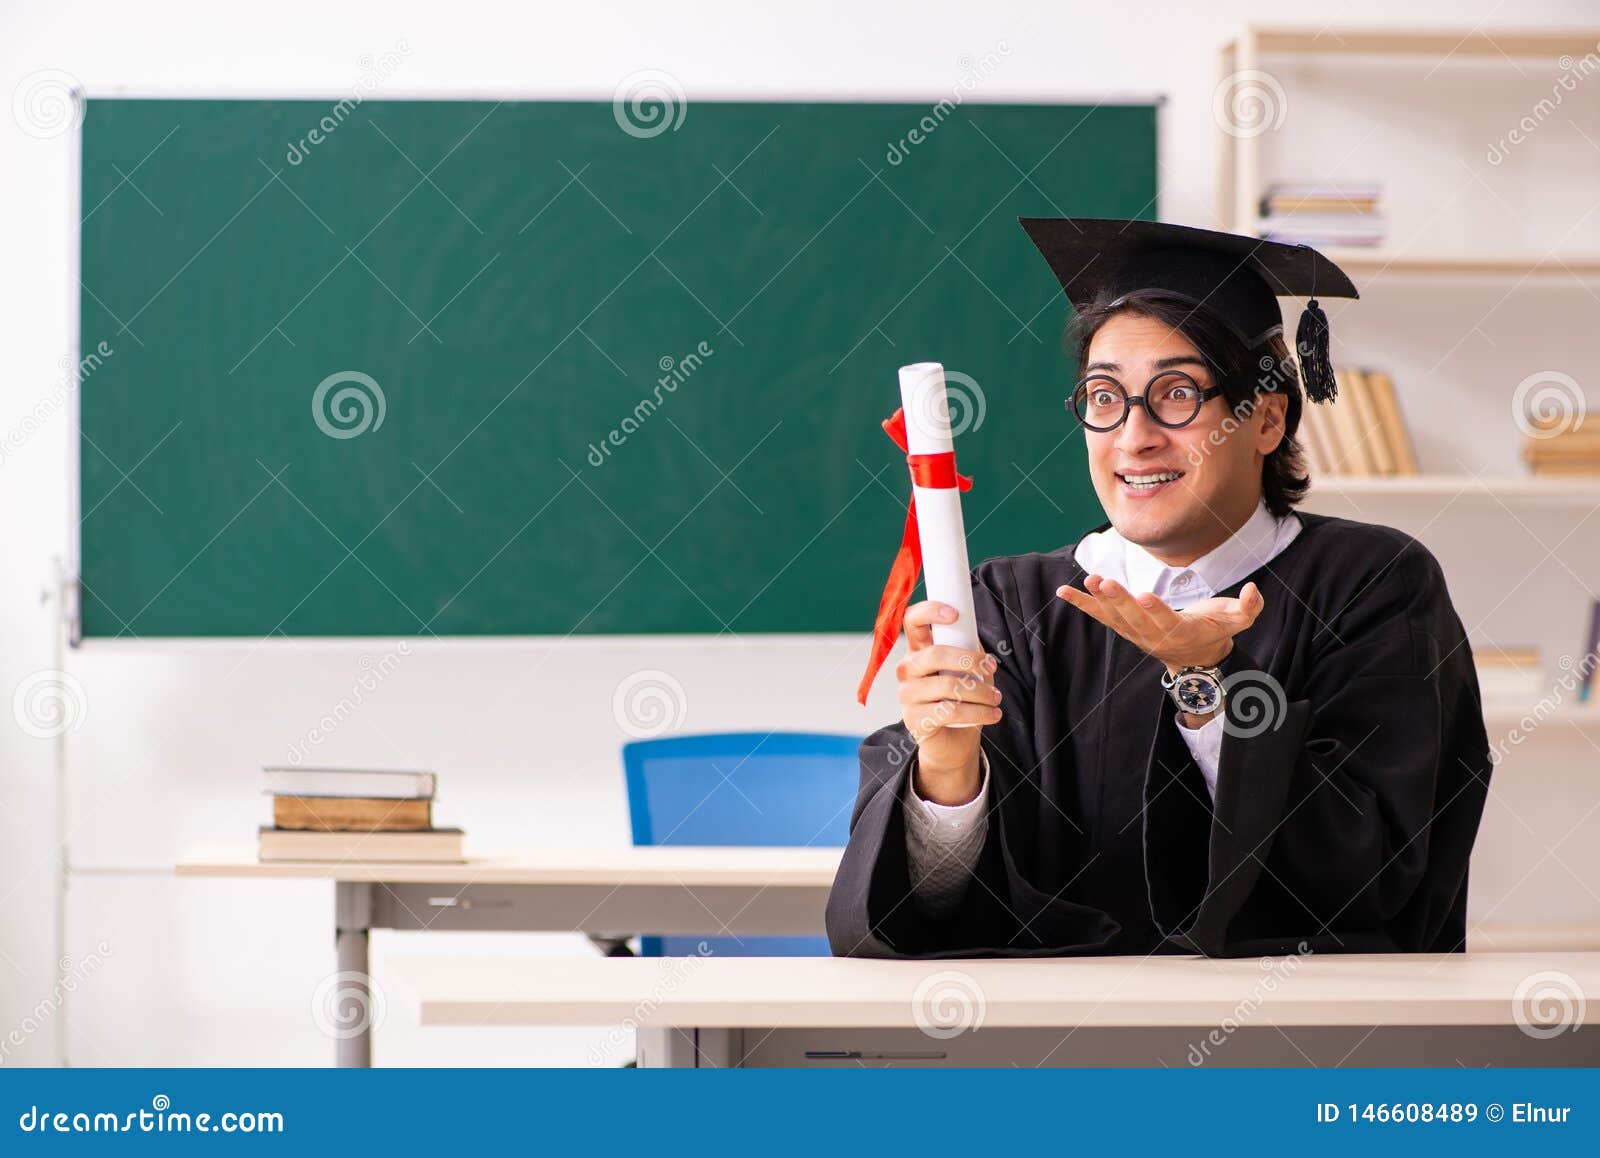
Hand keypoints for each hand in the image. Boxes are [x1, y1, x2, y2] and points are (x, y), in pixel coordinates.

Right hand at [896, 600, 1000, 804]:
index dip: (930, 612)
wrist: (952, 742)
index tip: (955, 615)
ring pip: (948, 686)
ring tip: (997, 698)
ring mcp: (907, 695)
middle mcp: (906, 670)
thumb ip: (968, 649)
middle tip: (992, 668)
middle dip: (971, 660)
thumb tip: (975, 635)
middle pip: (935, 654)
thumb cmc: (960, 700)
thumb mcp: (966, 670)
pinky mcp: (914, 720)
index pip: (912, 621)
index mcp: (917, 651)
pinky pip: (950, 712)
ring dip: (981, 692)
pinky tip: (992, 715)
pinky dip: (978, 713)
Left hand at [1055, 575, 1264, 672]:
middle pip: (1134, 619)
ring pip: (1115, 617)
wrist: (1194, 656)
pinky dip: (1082, 604)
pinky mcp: (1123, 627)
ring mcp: (1135, 633)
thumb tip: (1255, 590)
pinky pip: (1100, 616)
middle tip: (1106, 583)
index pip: (1167, 621)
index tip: (1144, 595)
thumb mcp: (1238, 621)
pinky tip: (1064, 592)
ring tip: (1089, 581)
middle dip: (1119, 601)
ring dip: (1099, 600)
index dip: (1155, 610)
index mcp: (1181, 632)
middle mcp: (1154, 635)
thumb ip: (1249, 607)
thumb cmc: (1216, 631)